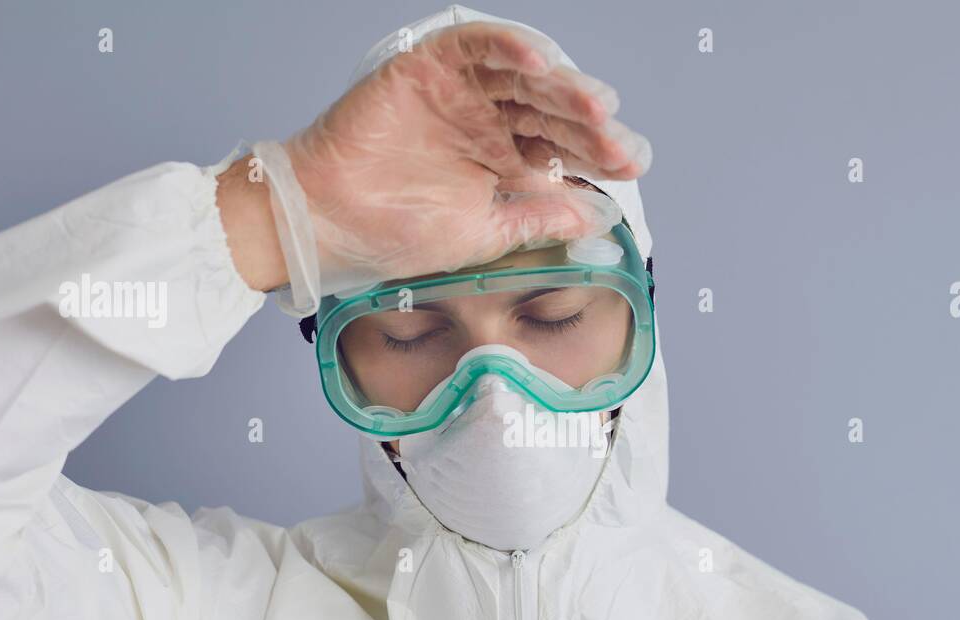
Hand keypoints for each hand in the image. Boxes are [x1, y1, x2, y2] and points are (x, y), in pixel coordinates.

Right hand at [245, 21, 651, 307]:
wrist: (329, 222)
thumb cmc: (393, 232)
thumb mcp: (482, 234)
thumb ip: (536, 218)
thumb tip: (591, 214)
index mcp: (502, 160)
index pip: (562, 146)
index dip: (597, 151)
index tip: (630, 163)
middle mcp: (487, 122)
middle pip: (551, 109)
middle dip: (588, 122)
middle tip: (617, 138)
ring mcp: (461, 93)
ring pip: (522, 76)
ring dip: (560, 85)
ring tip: (592, 103)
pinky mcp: (429, 69)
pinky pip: (475, 46)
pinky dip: (508, 47)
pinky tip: (540, 64)